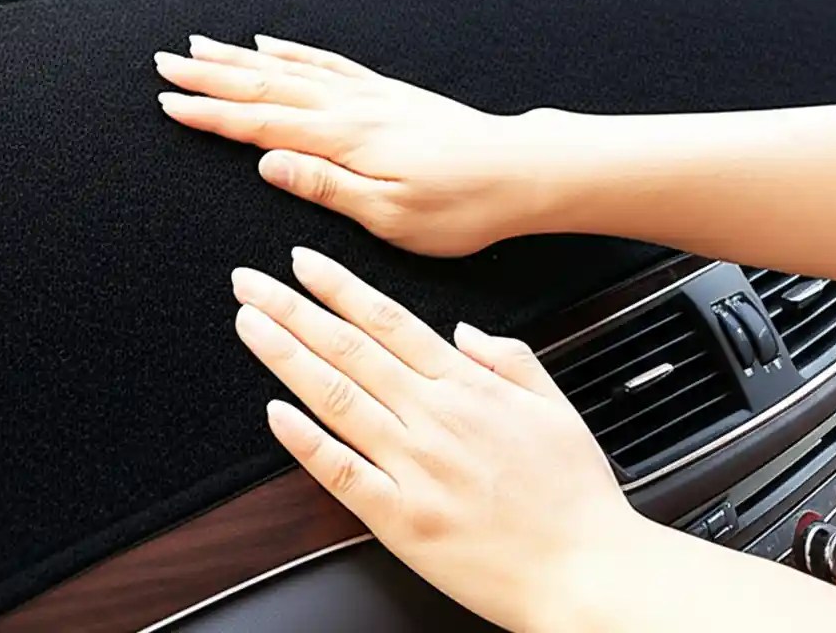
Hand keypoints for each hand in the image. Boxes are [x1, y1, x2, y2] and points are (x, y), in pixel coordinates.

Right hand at [156, 35, 574, 256]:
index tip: (170, 104)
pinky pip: (327, 63)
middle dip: (210, 75)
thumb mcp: (390, 215)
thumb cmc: (463, 204)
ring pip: (290, 68)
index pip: (260, 123)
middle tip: (166, 64)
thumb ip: (325, 186)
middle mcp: (353, 109)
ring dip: (240, 57)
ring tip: (202, 47)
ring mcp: (370, 96)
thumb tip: (270, 165)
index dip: (209, 115)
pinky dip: (294, 51)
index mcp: (346, 139)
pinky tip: (273, 44)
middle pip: (265, 84)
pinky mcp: (387, 95)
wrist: (521, 173)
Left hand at [231, 247, 645, 631]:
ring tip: (249, 324)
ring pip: (336, 397)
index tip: (302, 263)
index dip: (339, 287)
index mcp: (469, 388)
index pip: (389, 321)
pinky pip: (341, 471)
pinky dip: (304, 439)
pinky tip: (275, 411)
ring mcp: (413, 467)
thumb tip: (465, 330)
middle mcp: (434, 418)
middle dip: (292, 308)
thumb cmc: (574, 497)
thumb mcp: (557, 406)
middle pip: (349, 348)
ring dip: (286, 355)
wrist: (586, 572)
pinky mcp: (400, 519)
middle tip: (250, 282)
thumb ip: (510, 358)